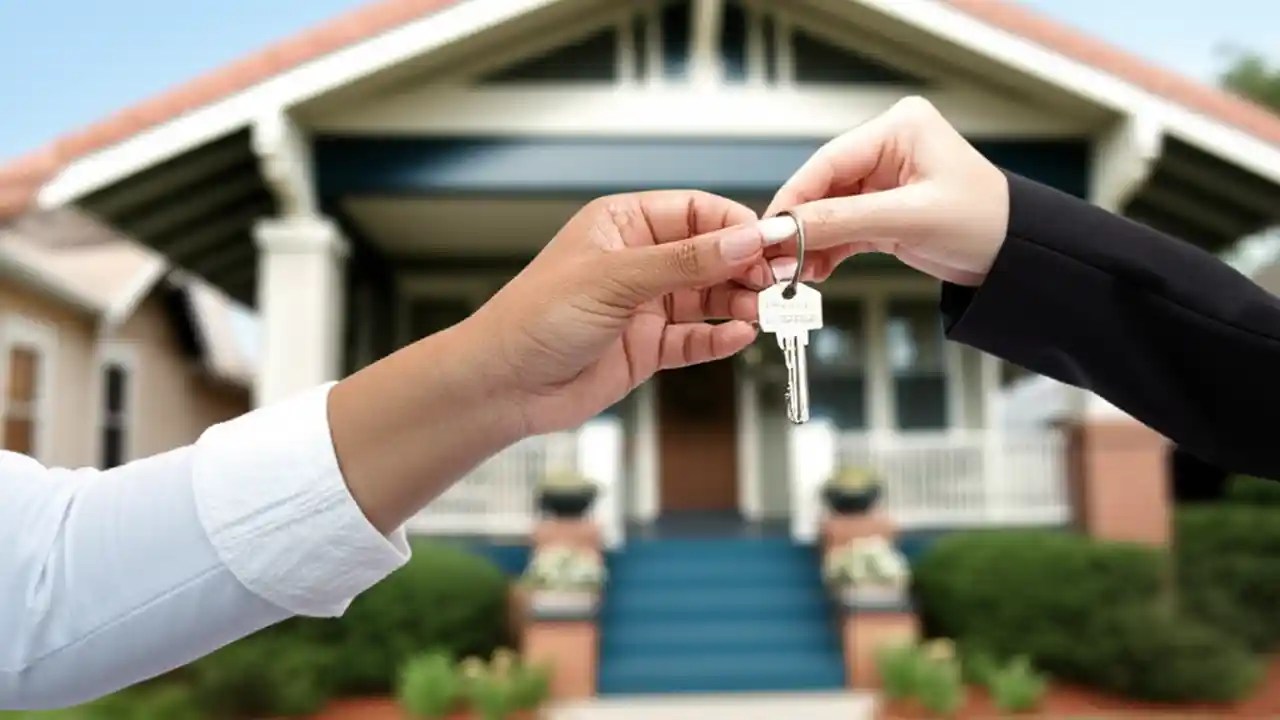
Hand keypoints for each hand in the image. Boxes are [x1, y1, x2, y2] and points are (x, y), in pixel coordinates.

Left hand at [469, 190, 791, 434]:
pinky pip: (695, 338)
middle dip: (745, 268)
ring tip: (763, 312)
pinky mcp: (647, 347)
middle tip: (778, 282)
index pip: (696, 213)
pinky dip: (719, 338)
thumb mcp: (615, 278)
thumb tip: (743, 240)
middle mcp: (638, 262)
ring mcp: (644, 306)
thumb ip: (684, 262)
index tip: (771, 243)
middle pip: (711, 256)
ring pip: (709, 299)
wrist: (503, 384)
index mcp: (623, 224)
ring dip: (738, 304)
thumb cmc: (535, 317)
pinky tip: (738, 337)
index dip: (737, 227)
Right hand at [764, 96, 1010, 286]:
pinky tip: (814, 272)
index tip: (769, 230)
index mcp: (899, 128)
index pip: (828, 160)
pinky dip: (827, 251)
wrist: (1020, 258)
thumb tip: (785, 230)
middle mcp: (888, 148)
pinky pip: (843, 229)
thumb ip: (841, 222)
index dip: (795, 197)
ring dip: (811, 243)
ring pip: (829, 211)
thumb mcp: (908, 219)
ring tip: (792, 274)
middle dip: (800, 226)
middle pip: (823, 187)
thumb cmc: (983, 222)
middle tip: (774, 258)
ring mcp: (884, 180)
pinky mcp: (884, 211)